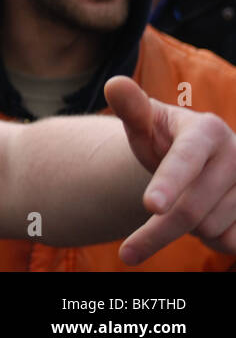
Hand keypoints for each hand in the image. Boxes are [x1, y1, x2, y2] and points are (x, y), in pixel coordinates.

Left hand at [105, 75, 235, 263]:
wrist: (193, 161)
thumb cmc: (162, 138)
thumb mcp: (145, 122)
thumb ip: (130, 107)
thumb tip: (114, 84)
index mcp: (207, 130)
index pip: (184, 160)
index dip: (168, 183)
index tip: (149, 205)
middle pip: (191, 208)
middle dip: (156, 232)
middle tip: (127, 254)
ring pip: (211, 229)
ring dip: (186, 231)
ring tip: (181, 207)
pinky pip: (232, 242)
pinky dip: (210, 241)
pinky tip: (204, 222)